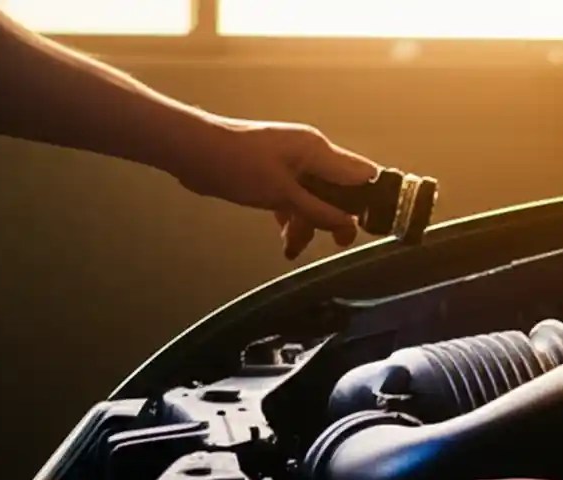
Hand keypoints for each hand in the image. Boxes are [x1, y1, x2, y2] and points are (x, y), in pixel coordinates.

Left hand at [173, 117, 378, 258]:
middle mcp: (309, 154)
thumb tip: (348, 224)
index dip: (370, 200)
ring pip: (316, 198)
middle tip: (335, 242)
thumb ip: (318, 211)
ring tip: (293, 245)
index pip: (362, 174)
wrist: (192, 152)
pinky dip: (292, 217)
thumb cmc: (235, 165)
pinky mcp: (275, 173)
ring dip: (308, 223)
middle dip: (336, 218)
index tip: (369, 226)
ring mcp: (292, 163)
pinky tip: (283, 236)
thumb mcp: (282, 195)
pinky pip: (296, 198)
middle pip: (339, 189)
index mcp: (317, 150)